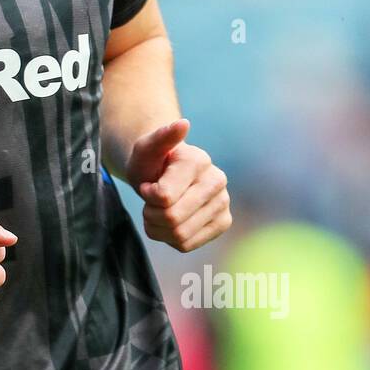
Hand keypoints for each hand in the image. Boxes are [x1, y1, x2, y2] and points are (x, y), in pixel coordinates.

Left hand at [127, 118, 231, 251]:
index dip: (148, 196)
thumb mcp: (146, 148)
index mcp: (199, 161)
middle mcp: (217, 181)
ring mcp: (224, 203)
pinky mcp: (224, 222)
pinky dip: (170, 238)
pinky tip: (171, 222)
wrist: (162, 173)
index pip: (164, 197)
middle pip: (172, 218)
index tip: (148, 186)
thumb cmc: (151, 161)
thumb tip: (182, 124)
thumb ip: (161, 137)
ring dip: (158, 228)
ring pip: (179, 235)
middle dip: (151, 214)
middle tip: (150, 202)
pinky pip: (187, 244)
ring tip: (159, 211)